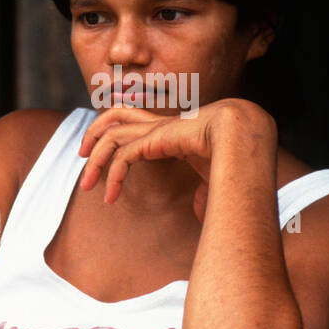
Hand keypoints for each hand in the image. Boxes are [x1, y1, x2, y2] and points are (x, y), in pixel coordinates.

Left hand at [77, 99, 273, 219]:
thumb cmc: (237, 159)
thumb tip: (200, 211)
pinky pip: (122, 155)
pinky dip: (111, 175)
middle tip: (81, 159)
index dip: (118, 140)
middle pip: (116, 117)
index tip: (108, 166)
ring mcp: (156, 129)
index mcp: (172, 132)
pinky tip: (110, 197)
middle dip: (94, 134)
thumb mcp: (215, 181)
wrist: (246, 138)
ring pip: (111, 132)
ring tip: (86, 184)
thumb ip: (204, 194)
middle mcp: (161, 126)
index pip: (136, 125)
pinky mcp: (154, 138)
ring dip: (94, 158)